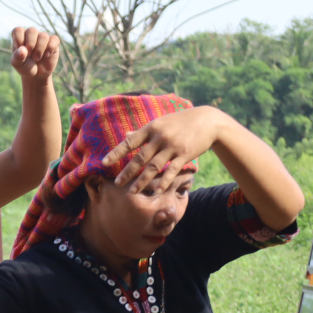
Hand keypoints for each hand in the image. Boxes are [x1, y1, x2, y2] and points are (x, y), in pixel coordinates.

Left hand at [10, 26, 59, 81]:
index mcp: (20, 37)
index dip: (19, 39)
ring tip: (37, 58)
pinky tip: (47, 55)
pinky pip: (54, 39)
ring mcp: (43, 38)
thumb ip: (17, 57)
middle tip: (29, 55)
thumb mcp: (18, 64)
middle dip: (31, 44)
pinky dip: (50, 48)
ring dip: (40, 49)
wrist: (37, 74)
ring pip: (43, 35)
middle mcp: (31, 35)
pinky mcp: (53, 42)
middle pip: (32, 30)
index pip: (18, 30)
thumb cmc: (25, 67)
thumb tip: (23, 50)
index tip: (20, 50)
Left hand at [104, 106, 223, 192]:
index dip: (116, 153)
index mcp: (151, 128)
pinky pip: (171, 171)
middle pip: (140, 158)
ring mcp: (172, 146)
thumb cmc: (180, 121)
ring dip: (142, 181)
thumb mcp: (161, 122)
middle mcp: (160, 137)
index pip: (130, 142)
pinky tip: (156, 191)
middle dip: (127, 172)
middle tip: (116, 183)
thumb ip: (143, 131)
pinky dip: (163, 182)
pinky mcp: (185, 154)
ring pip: (154, 167)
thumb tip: (126, 135)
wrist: (208, 121)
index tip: (104, 163)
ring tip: (132, 191)